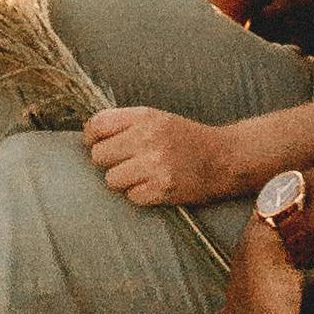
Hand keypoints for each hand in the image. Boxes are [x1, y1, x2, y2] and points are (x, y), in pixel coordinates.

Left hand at [83, 104, 231, 206]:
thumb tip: (88, 135)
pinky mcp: (162, 188)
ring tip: (143, 176)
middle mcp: (148, 137)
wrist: (225, 158)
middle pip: (99, 156)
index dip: (92, 137)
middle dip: (109, 162)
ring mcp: (155, 163)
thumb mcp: (158, 118)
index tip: (98, 144)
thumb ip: (126, 123)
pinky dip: (141, 195)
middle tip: (128, 163)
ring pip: (112, 180)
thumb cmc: (186, 139)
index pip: (97, 125)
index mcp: (145, 116)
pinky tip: (155, 186)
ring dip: (124, 182)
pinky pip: (131, 197)